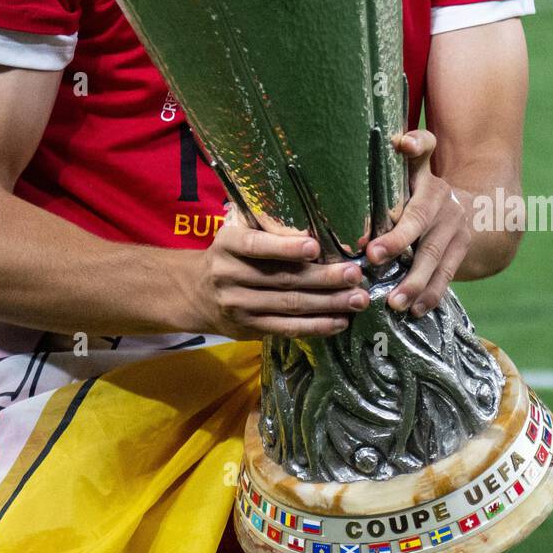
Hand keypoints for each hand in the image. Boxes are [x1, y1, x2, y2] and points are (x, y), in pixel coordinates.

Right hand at [194, 205, 370, 340]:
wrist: (194, 292)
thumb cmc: (229, 254)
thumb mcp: (237, 231)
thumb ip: (266, 227)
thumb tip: (317, 223)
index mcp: (228, 245)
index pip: (256, 246)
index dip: (284, 248)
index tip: (314, 246)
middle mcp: (230, 276)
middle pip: (283, 279)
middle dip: (324, 278)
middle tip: (355, 274)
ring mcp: (239, 306)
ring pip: (290, 306)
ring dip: (328, 304)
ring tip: (357, 299)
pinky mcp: (249, 328)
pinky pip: (287, 328)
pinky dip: (316, 326)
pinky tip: (339, 320)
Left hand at [364, 129, 470, 317]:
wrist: (478, 211)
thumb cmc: (424, 193)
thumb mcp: (416, 170)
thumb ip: (408, 155)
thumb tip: (394, 139)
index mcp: (426, 176)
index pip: (424, 151)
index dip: (416, 146)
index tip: (403, 144)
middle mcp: (443, 201)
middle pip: (420, 219)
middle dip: (397, 239)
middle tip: (373, 255)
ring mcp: (454, 229)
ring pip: (434, 255)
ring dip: (414, 281)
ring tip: (394, 301)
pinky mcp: (460, 253)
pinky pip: (446, 276)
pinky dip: (431, 295)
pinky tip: (415, 311)